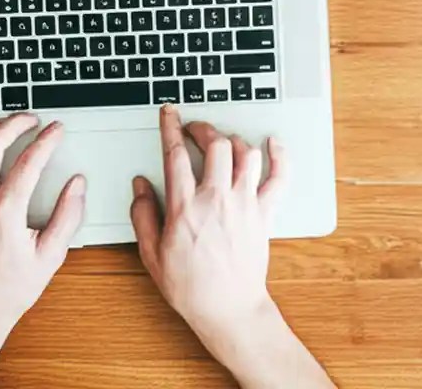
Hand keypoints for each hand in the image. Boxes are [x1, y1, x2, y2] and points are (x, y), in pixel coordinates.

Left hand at [0, 113, 85, 388]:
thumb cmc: (9, 289)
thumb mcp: (52, 256)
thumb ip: (68, 216)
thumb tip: (77, 185)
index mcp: (5, 214)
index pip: (28, 162)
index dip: (46, 140)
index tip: (56, 130)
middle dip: (13, 123)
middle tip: (30, 119)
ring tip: (0, 122)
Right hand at [132, 105, 332, 388]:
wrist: (227, 307)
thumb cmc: (190, 286)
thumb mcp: (151, 254)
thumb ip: (143, 215)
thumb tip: (141, 185)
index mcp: (185, 207)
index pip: (176, 154)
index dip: (170, 127)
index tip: (169, 114)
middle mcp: (217, 199)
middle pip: (215, 144)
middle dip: (203, 128)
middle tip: (195, 128)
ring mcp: (244, 204)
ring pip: (245, 153)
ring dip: (234, 140)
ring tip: (223, 141)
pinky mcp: (264, 213)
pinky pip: (278, 177)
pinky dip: (280, 155)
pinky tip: (274, 142)